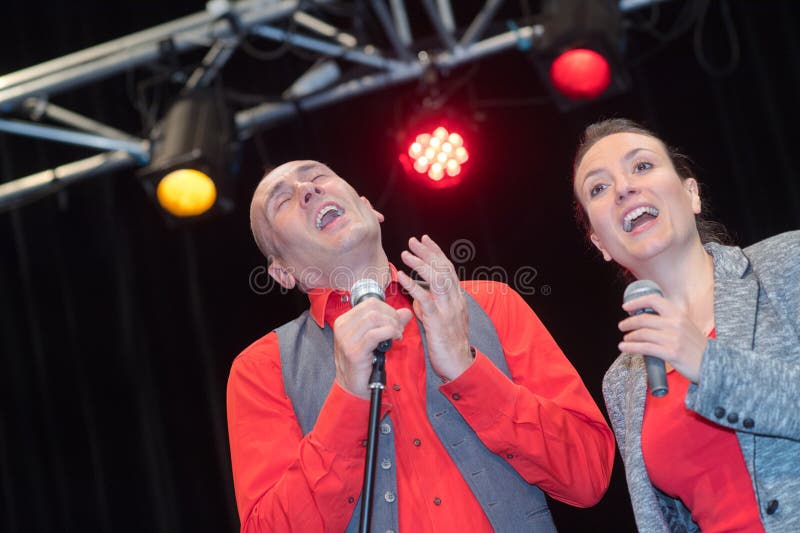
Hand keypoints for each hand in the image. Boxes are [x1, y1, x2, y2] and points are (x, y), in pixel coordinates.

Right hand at [333, 298, 412, 398]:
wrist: (352, 387)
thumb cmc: (362, 364)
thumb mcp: (375, 339)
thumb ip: (390, 322)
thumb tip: (405, 312)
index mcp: (344, 321)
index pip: (370, 303)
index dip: (388, 309)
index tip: (396, 321)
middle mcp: (342, 327)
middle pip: (373, 308)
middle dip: (392, 316)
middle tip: (399, 328)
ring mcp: (346, 340)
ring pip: (374, 318)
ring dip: (392, 324)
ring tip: (397, 334)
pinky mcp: (354, 352)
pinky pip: (375, 334)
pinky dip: (389, 332)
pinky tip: (394, 338)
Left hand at [397, 235, 472, 381]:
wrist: (459, 365)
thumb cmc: (449, 345)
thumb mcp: (441, 321)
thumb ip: (430, 307)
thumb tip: (418, 298)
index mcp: (457, 299)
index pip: (448, 269)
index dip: (436, 253)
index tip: (425, 240)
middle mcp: (455, 301)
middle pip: (443, 269)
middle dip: (428, 252)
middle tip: (413, 240)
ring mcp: (448, 310)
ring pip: (437, 280)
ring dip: (420, 264)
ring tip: (405, 254)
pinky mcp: (438, 322)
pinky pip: (425, 299)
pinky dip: (413, 285)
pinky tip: (402, 276)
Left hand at [619, 294, 708, 382]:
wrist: (713, 364)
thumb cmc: (696, 347)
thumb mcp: (685, 327)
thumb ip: (669, 321)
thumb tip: (646, 319)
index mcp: (678, 314)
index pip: (655, 300)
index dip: (637, 301)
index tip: (626, 306)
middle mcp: (675, 323)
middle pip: (644, 318)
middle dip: (629, 322)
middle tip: (622, 326)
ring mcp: (673, 338)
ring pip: (642, 333)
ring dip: (629, 336)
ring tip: (625, 339)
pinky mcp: (671, 352)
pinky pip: (644, 347)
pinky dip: (631, 347)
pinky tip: (624, 347)